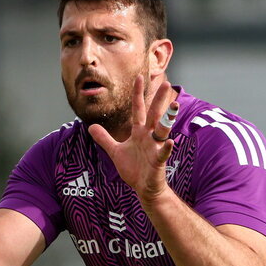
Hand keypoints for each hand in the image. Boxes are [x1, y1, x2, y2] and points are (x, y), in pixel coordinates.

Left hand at [89, 76, 175, 202]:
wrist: (144, 188)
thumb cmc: (134, 169)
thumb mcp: (115, 151)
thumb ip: (104, 139)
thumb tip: (91, 127)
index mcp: (139, 132)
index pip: (138, 109)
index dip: (137, 94)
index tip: (139, 77)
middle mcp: (149, 137)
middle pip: (153, 115)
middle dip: (159, 100)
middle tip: (166, 83)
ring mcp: (155, 148)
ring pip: (162, 130)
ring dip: (168, 118)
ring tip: (174, 105)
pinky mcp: (158, 161)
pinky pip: (162, 153)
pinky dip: (166, 148)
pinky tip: (169, 141)